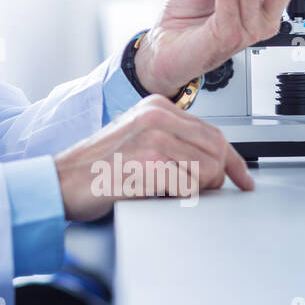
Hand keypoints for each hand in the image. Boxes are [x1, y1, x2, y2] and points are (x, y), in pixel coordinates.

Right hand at [54, 94, 253, 220]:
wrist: (62, 181)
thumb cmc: (95, 167)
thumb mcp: (137, 141)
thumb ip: (173, 142)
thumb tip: (213, 164)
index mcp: (155, 106)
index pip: (212, 131)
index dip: (233, 160)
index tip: (242, 178)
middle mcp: (156, 115)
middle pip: (216, 149)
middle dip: (216, 178)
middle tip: (201, 192)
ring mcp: (153, 135)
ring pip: (207, 169)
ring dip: (196, 190)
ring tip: (170, 193)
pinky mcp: (150, 160)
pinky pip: (189, 186)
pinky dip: (179, 198)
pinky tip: (157, 194)